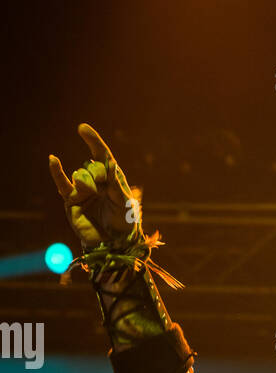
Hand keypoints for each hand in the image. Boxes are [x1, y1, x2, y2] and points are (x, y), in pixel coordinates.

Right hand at [48, 123, 141, 251]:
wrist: (112, 244)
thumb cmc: (124, 224)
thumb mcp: (125, 203)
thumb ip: (117, 184)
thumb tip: (110, 164)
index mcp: (112, 179)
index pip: (102, 156)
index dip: (93, 141)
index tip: (82, 128)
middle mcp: (97, 182)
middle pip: (91, 166)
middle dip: (96, 174)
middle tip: (102, 188)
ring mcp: (83, 190)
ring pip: (80, 174)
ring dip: (87, 183)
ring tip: (92, 195)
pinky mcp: (71, 200)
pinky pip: (62, 183)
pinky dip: (57, 171)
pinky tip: (53, 160)